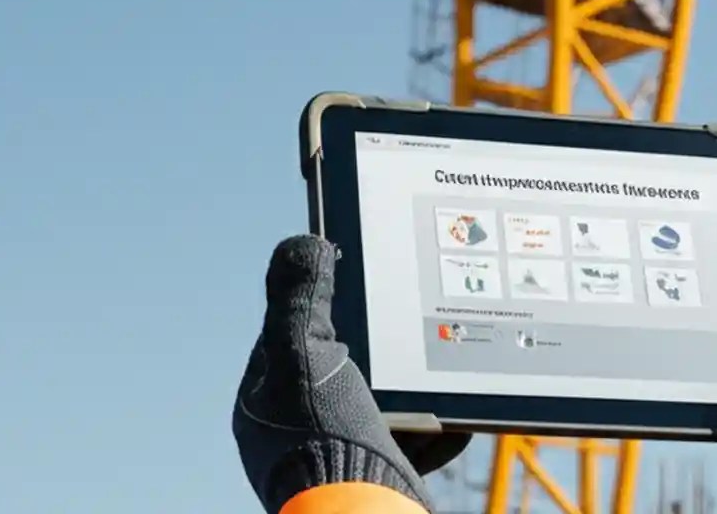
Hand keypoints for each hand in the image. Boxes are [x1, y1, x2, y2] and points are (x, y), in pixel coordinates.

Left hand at [232, 236, 469, 512]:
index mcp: (266, 400)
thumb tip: (301, 243)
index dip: (323, 304)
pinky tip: (450, 416)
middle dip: (376, 348)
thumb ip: (298, 299)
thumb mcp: (305, 353)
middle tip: (405, 325)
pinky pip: (409, 440)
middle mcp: (294, 430)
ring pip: (377, 403)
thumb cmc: (326, 439)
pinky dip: (432, 428)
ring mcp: (336, 452)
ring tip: (431, 368)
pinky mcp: (376, 473)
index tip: (355, 281)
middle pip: (340, 367)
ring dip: (407, 389)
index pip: (292, 333)